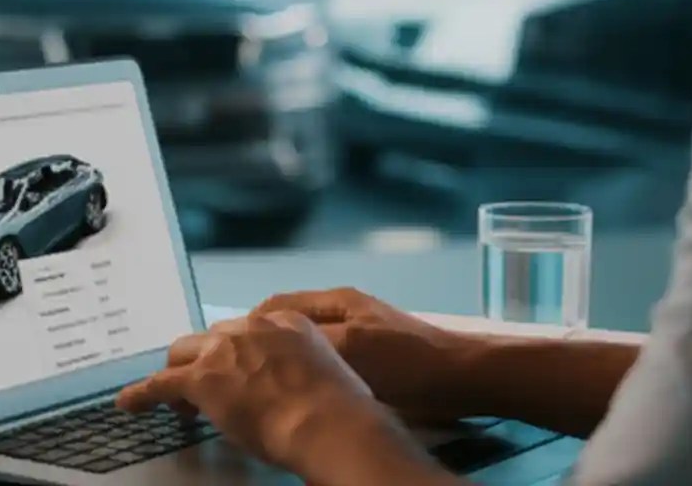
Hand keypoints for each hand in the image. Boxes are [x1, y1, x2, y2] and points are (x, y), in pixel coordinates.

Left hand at [116, 311, 422, 483]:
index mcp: (287, 321)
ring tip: (176, 399)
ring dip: (181, 373)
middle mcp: (252, 326)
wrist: (326, 421)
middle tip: (207, 385)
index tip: (238, 368)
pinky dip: (143, 394)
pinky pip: (161, 383)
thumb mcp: (329, 371)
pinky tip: (130, 404)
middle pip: (213, 337)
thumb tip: (296, 388)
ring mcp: (224, 349)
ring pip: (185, 353)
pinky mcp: (201, 378)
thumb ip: (305, 369)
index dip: (239, 353)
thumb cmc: (339, 408)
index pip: (250, 331)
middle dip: (207, 358)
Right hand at [250, 288, 482, 421]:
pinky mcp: (370, 355)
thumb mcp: (352, 348)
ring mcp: (358, 331)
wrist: (463, 378)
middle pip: (288, 322)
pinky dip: (309, 370)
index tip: (229, 349)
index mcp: (336, 301)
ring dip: (286, 358)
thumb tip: (265, 334)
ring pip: (306, 342)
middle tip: (243, 369)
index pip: (275, 304)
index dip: (249, 325)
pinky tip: (303, 390)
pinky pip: (325, 358)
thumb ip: (308, 339)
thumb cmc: (407, 362)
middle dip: (264, 342)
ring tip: (266, 381)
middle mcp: (343, 310)